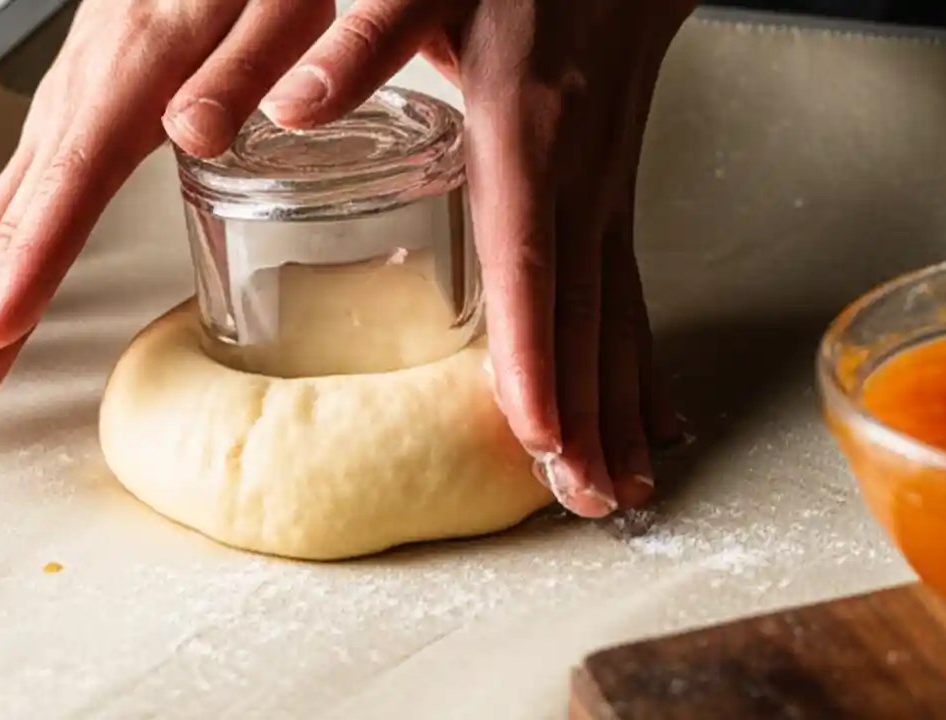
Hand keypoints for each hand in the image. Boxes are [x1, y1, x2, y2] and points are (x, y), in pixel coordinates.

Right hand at [0, 0, 333, 419]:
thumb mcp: (277, 4)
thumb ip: (248, 66)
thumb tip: (191, 132)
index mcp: (133, 71)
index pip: (68, 184)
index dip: (30, 261)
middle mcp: (83, 90)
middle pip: (13, 213)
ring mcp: (72, 98)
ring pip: (3, 206)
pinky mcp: (81, 103)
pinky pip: (19, 189)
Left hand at [257, 0, 692, 515]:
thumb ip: (361, 40)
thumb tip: (290, 103)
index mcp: (525, 130)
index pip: (527, 260)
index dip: (533, 351)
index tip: (539, 429)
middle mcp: (577, 177)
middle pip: (581, 315)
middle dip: (584, 414)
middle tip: (583, 499)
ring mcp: (605, 194)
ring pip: (615, 318)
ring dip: (618, 410)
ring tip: (618, 490)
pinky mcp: (612, 202)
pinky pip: (632, 297)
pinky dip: (642, 367)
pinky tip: (654, 418)